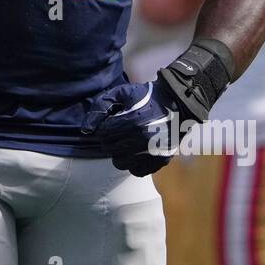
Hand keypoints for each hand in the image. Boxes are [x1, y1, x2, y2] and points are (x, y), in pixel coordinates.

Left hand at [84, 41, 233, 174]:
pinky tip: (135, 152)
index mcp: (131, 122)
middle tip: (118, 132)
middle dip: (110, 140)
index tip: (111, 122)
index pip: (103, 134)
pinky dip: (133, 164)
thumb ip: (100, 107)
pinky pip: (137, 171)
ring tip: (125, 143)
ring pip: (120, 163)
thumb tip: (86, 130)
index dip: (104, 128)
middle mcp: (142, 139)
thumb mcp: (122, 93)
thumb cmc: (146, 96)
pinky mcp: (160, 161)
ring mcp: (152, 152)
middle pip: (110, 149)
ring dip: (119, 153)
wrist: (178, 103)